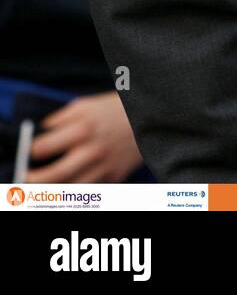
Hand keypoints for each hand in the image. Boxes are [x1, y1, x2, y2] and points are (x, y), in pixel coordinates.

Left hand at [24, 91, 143, 183]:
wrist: (151, 116)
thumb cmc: (115, 108)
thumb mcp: (86, 104)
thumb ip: (61, 118)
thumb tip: (41, 131)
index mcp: (83, 127)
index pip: (44, 148)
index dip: (33, 151)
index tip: (32, 151)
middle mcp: (92, 150)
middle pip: (54, 175)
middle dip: (35, 179)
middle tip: (27, 177)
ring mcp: (104, 166)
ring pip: (70, 189)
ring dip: (54, 188)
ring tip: (48, 182)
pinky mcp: (114, 177)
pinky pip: (89, 190)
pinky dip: (77, 189)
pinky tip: (72, 181)